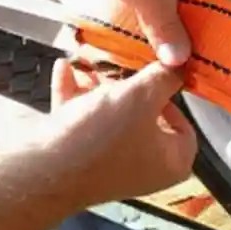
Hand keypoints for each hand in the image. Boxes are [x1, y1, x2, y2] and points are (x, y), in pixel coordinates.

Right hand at [37, 58, 196, 204]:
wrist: (45, 168)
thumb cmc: (103, 137)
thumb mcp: (142, 95)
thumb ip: (164, 77)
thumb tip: (178, 66)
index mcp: (171, 162)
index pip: (184, 126)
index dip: (170, 98)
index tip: (155, 78)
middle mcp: (144, 167)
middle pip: (145, 117)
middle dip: (127, 85)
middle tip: (119, 64)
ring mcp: (111, 164)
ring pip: (111, 116)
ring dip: (98, 87)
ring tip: (89, 62)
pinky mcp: (82, 158)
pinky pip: (84, 121)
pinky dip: (76, 96)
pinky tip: (65, 69)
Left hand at [60, 0, 221, 66]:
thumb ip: (167, 31)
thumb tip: (180, 62)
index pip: (214, 21)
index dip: (202, 46)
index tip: (189, 71)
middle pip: (184, 15)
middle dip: (169, 39)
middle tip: (156, 66)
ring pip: (158, 6)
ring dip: (145, 25)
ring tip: (136, 52)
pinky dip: (129, 10)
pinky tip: (118, 29)